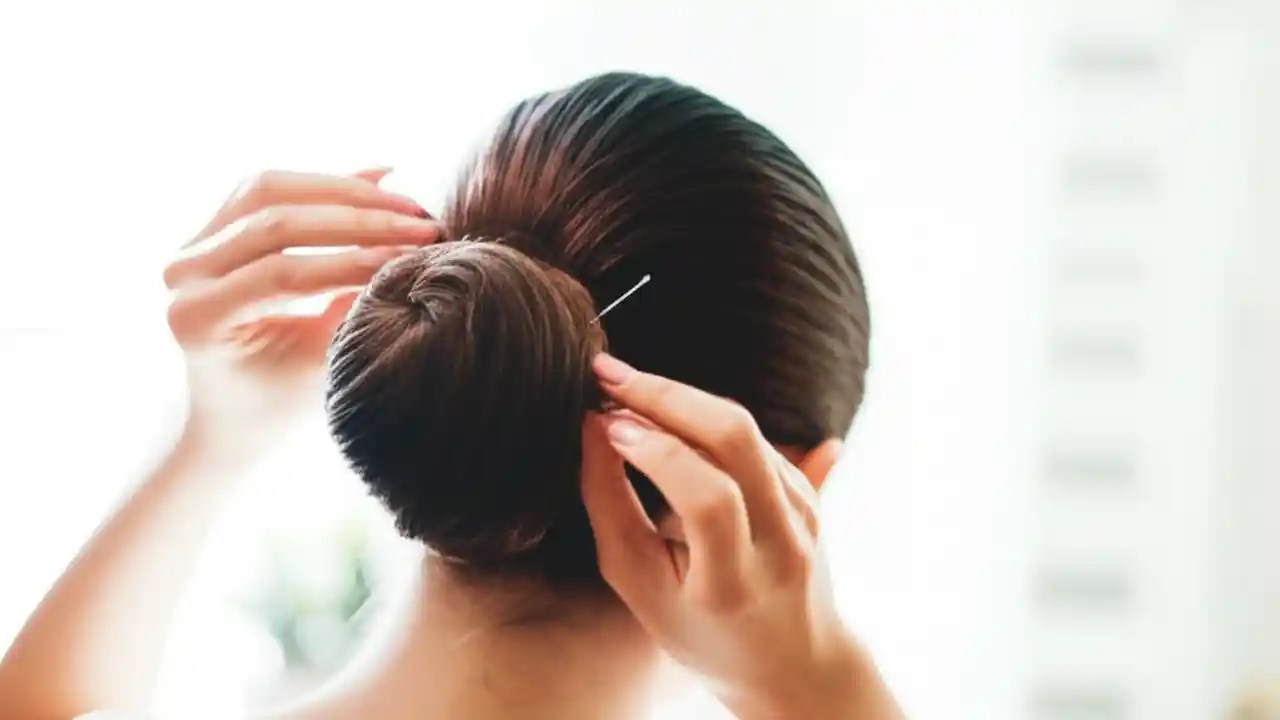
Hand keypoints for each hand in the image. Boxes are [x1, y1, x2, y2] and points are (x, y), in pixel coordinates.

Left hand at [163, 168, 438, 451]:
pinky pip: (270, 188)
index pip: (281, 273)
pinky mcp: (215, 224)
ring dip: (345, 191)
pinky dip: (327, 185)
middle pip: (274, 219)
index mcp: (198, 317)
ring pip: (271, 188)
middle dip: (357, 219)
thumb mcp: (316, 369)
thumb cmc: (276, 403)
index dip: (349, 261)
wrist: (230, 409)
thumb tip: (406, 252)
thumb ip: (350, 311)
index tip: (411, 257)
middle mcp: (184, 272)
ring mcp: (194, 242)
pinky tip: (379, 182)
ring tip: (406, 204)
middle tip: (421, 225)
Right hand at [580, 353, 900, 719]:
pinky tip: (662, 413)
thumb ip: (610, 507)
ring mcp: (805, 513)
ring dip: (681, 399)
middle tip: (609, 375)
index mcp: (737, 583)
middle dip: (667, 395)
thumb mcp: (640, 586)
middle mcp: (783, 543)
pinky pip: (753, 437)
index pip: (707, 497)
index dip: (654, 449)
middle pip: (737, 439)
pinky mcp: (809, 491)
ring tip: (627, 391)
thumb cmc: (700, 632)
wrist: (792, 662)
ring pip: (746, 428)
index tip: (603, 423)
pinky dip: (703, 417)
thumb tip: (593, 427)